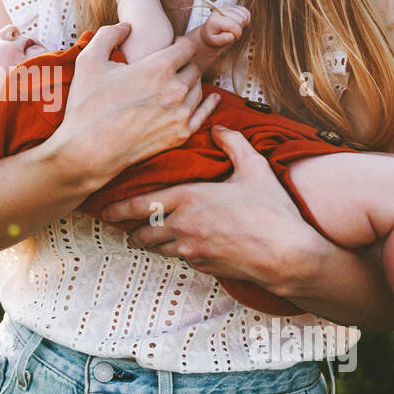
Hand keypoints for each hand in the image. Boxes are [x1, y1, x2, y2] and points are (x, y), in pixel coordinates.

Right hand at [52, 23, 220, 185]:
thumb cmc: (86, 105)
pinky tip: (212, 98)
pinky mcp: (181, 135)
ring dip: (190, 84)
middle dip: (183, 64)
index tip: (168, 47)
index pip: (187, 46)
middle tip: (170, 67)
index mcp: (159, 67)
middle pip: (194, 67)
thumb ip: (109, 35)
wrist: (88, 152)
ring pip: (199, 89)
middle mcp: (177, 89)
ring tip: (175, 84)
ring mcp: (181, 114)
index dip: (178, 44)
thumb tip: (127, 27)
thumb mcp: (89, 60)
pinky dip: (208, 104)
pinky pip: (203, 114)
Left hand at [98, 125, 316, 284]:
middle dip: (131, 230)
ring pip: (157, 249)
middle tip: (123, 227)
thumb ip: (233, 144)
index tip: (105, 211)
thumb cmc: (272, 210)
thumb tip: (219, 127)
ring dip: (150, 243)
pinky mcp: (204, 266)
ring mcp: (192, 249)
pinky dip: (174, 252)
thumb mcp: (254, 168)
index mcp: (189, 198)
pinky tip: (178, 247)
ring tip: (145, 238)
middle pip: (142, 232)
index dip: (118, 209)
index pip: (140, 205)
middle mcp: (183, 225)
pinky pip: (179, 259)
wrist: (287, 254)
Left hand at [202, 4, 249, 48]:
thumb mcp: (216, 42)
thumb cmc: (213, 37)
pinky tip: (237, 24)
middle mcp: (221, 10)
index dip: (237, 34)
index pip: (233, 25)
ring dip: (242, 24)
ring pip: (244, 16)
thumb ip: (224, 40)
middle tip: (232, 33)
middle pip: (240, 20)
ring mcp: (228, 7)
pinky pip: (246, 13)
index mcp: (215, 19)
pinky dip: (245, 19)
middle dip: (239, 29)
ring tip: (234, 29)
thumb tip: (232, 36)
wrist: (210, 31)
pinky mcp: (234, 6)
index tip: (234, 37)